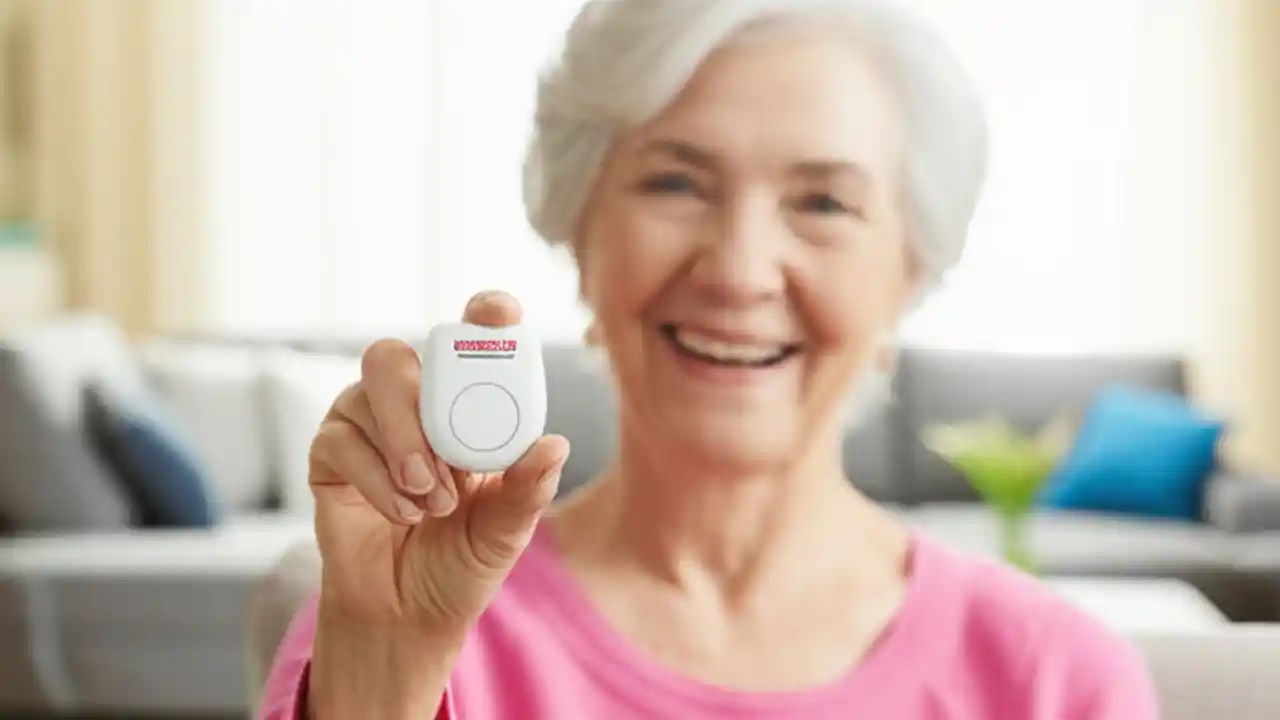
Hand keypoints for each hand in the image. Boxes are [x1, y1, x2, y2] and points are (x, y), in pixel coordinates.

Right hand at [306, 291, 568, 716]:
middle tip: (449, 467)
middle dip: (424, 405)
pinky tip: (403, 514)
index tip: (498, 313)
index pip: (470, 341)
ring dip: (405, 450)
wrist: (410, 612)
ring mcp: (364, 422)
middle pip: (400, 357)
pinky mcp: (328, 454)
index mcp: (463, 405)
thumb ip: (528, 489)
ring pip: (369, 392)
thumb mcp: (507, 529)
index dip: (484, 316)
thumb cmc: (463, 558)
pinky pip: (342, 441)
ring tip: (433, 504)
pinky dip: (379, 481)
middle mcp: (410, 402)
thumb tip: (554, 445)